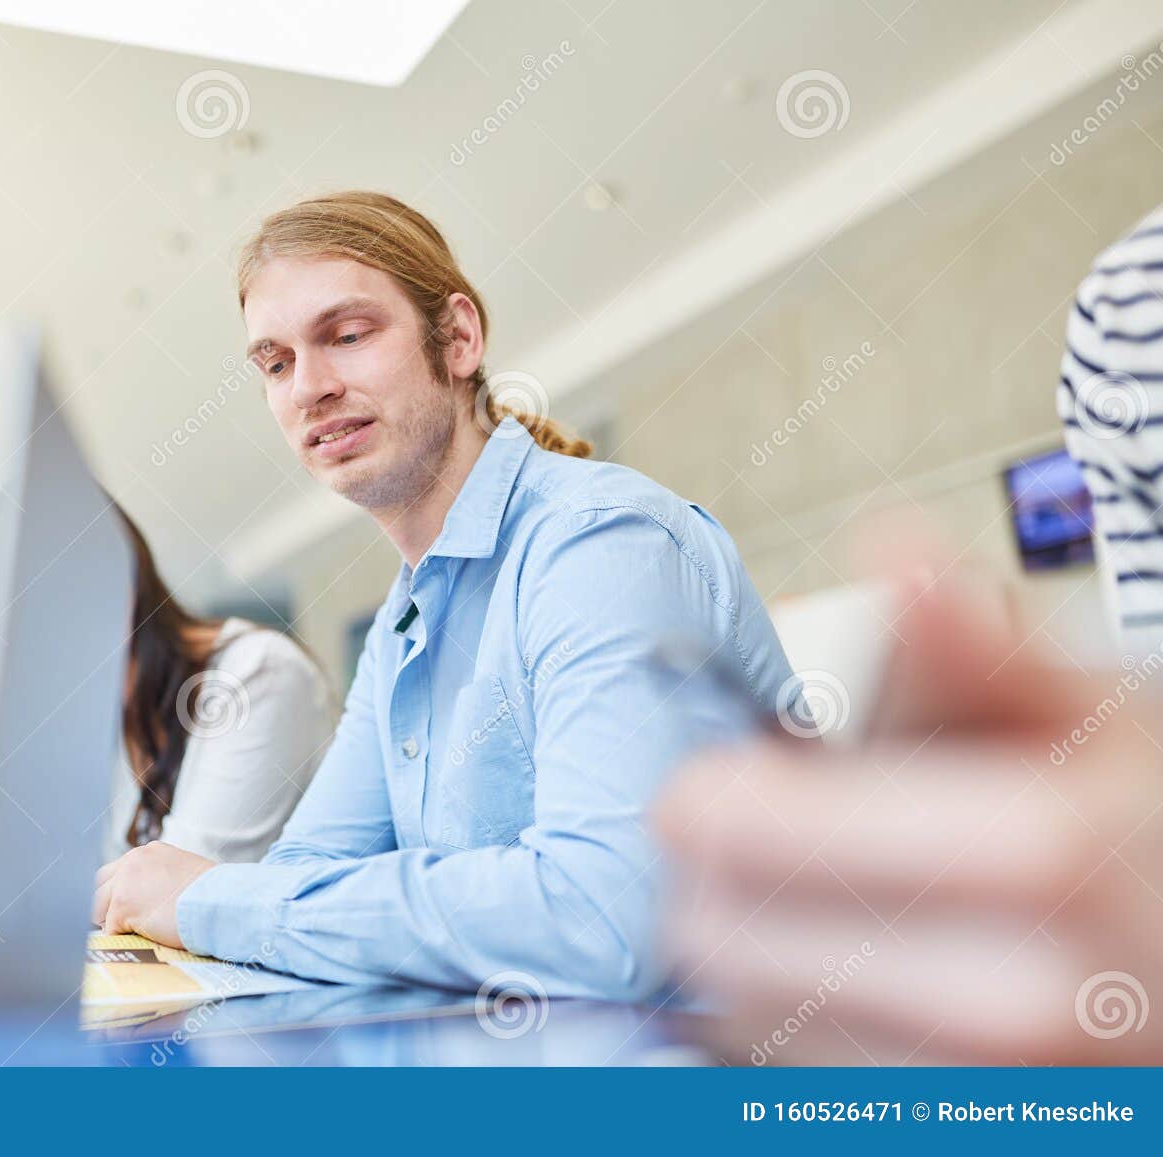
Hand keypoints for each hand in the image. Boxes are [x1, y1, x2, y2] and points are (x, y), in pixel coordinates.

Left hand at [93, 843, 215, 948]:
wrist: (220, 903)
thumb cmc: (213, 896)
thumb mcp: (184, 874)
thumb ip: (160, 879)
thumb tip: (149, 901)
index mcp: (148, 852)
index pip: (117, 871)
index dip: (118, 893)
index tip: (124, 909)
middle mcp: (132, 861)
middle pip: (99, 886)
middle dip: (106, 906)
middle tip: (120, 925)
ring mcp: (124, 883)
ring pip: (98, 909)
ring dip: (113, 924)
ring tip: (133, 935)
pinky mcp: (122, 907)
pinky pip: (109, 930)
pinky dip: (122, 939)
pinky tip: (140, 940)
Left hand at [656, 558, 1162, 1064]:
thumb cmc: (1156, 831)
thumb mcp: (1100, 716)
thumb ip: (981, 651)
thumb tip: (897, 552)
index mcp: (1046, 855)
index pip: (765, 839)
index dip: (710, 800)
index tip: (711, 777)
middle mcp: (1021, 1002)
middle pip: (727, 942)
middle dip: (713, 873)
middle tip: (745, 830)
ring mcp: (993, 1093)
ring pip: (748, 1019)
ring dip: (745, 946)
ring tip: (804, 892)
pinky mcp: (959, 1127)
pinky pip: (802, 1077)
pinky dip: (793, 1018)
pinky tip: (840, 964)